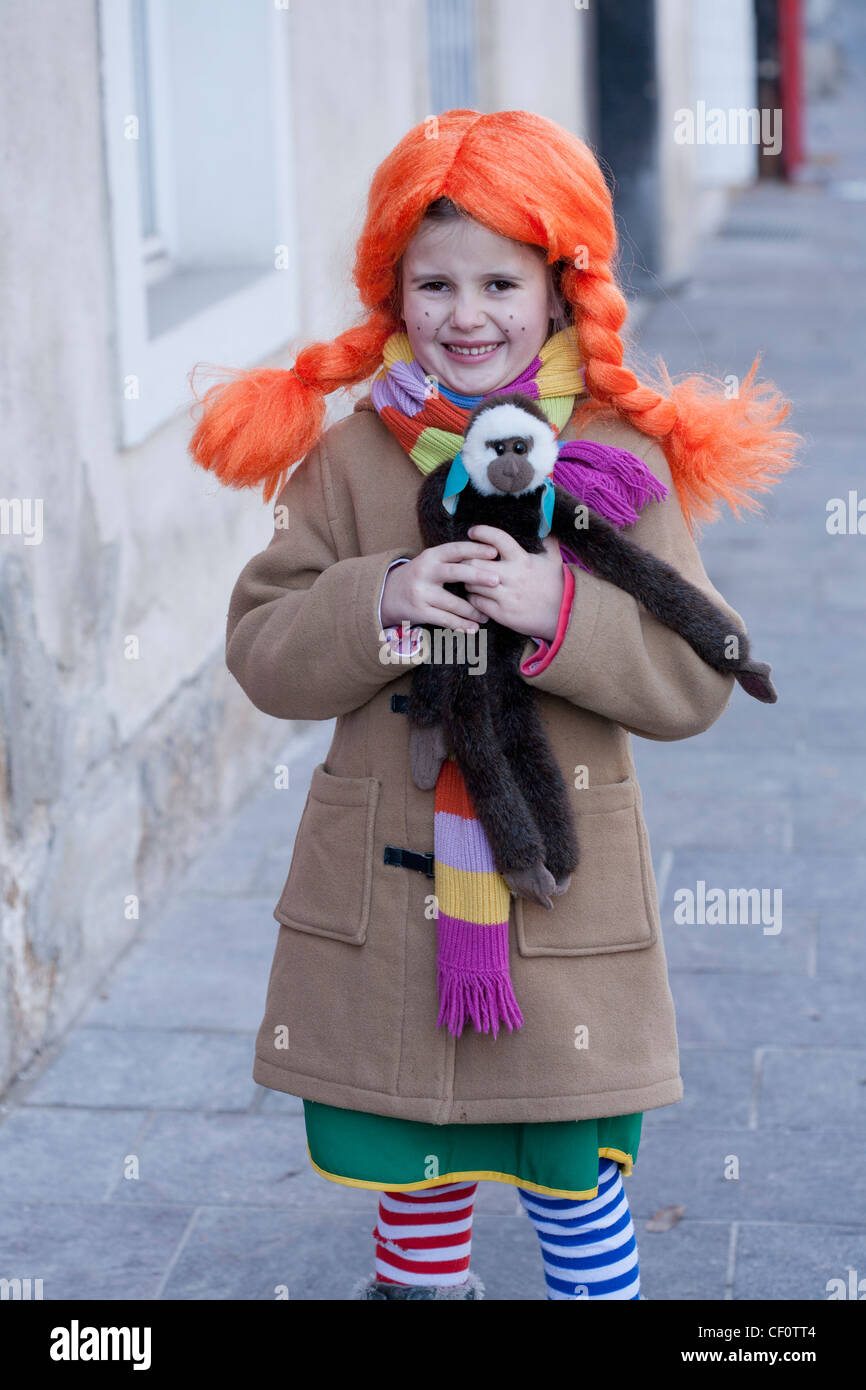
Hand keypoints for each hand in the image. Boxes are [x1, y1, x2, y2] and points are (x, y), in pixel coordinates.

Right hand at [380, 539, 499, 632]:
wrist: (388, 593)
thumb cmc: (421, 576)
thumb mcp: (432, 562)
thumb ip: (454, 560)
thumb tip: (490, 556)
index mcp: (432, 556)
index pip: (456, 549)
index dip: (476, 549)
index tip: (495, 552)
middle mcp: (425, 571)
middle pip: (455, 572)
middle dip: (478, 576)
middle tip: (497, 581)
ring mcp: (421, 592)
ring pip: (453, 603)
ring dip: (473, 611)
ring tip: (487, 616)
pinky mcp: (420, 611)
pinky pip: (445, 619)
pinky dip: (461, 625)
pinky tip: (473, 628)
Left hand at [461, 526, 563, 641]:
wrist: (563, 614)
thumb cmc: (555, 585)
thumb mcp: (554, 560)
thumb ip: (547, 540)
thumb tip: (545, 521)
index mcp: (522, 560)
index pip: (497, 539)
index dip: (482, 532)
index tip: (472, 532)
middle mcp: (513, 576)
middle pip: (475, 563)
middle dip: (467, 561)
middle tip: (466, 561)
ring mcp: (506, 596)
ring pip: (472, 584)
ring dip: (468, 581)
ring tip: (471, 579)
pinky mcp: (502, 614)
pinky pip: (477, 602)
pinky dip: (473, 598)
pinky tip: (477, 595)